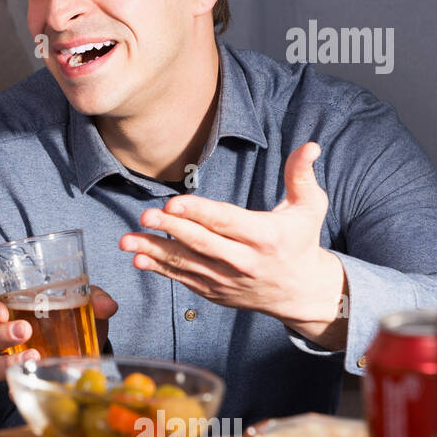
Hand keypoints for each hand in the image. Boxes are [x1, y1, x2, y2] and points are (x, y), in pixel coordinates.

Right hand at [0, 286, 117, 381]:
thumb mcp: (83, 303)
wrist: (89, 347)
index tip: (2, 311)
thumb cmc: (75, 318)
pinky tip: (33, 384)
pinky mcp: (25, 383)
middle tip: (25, 331)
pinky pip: (13, 389)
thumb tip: (106, 305)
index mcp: (11, 313)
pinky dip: (19, 389)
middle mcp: (5, 339)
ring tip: (34, 357)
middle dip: (1, 334)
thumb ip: (93, 299)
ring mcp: (12, 363)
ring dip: (7, 363)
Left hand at [118, 141, 346, 347]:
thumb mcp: (309, 207)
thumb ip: (302, 175)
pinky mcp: (214, 291)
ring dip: (154, 251)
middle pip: (201, 243)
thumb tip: (309, 145)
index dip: (199, 213)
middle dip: (171, 230)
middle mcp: (244, 262)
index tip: (173, 204)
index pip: (227, 222)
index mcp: (265, 237)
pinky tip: (138, 258)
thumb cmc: (301, 240)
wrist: (300, 291)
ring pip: (186, 264)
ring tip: (126, 240)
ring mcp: (226, 280)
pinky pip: (183, 279)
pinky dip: (160, 269)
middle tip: (144, 216)